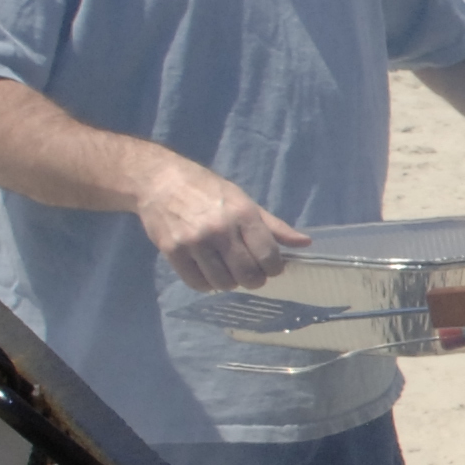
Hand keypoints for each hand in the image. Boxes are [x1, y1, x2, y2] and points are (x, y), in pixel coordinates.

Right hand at [137, 161, 306, 290]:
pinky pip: (197, 284)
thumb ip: (274, 226)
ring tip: (227, 270)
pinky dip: (206, 284)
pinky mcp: (173, 252)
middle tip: (250, 272)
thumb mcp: (244, 201)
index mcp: (242, 214)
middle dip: (254, 279)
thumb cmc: (208, 190)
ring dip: (230, 282)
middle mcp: (220, 230)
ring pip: (223, 283)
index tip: (270, 267)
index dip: (274, 268)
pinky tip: (208, 272)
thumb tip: (304, 243)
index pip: (268, 256)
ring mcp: (195, 242)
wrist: (159, 180)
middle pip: (247, 275)